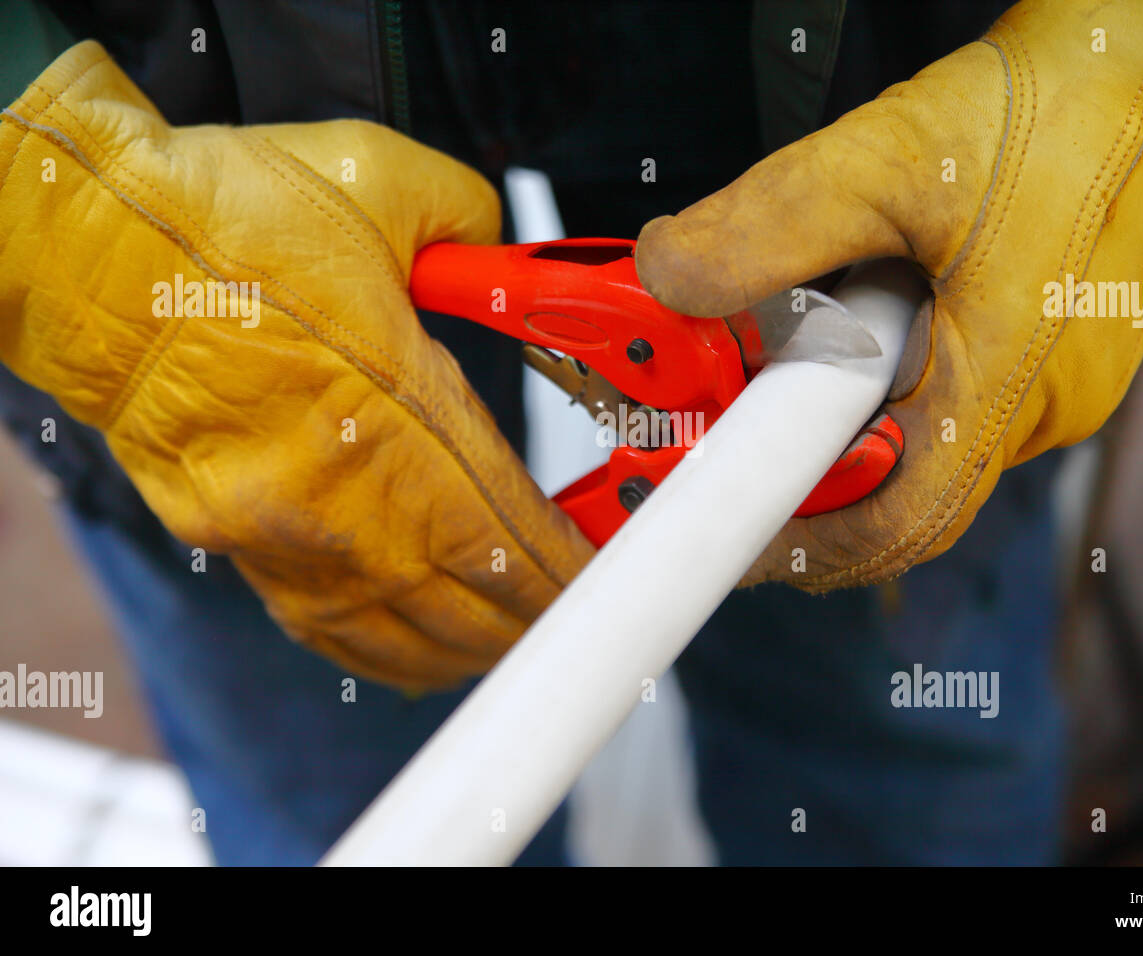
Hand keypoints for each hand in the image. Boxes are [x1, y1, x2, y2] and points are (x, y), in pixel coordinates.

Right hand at [0, 42, 592, 688]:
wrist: (89, 258)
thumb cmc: (223, 223)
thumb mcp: (380, 181)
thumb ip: (474, 226)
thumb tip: (505, 259)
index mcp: (391, 407)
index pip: (508, 530)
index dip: (569, 568)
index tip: (605, 574)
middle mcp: (341, 499)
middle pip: (469, 607)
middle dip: (539, 614)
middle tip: (581, 600)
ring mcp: (286, 540)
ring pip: (407, 641)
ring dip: (476, 645)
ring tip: (521, 629)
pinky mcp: (241, 552)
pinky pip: (333, 637)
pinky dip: (396, 653)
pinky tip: (428, 647)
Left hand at [636, 0, 1142, 590]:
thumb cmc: (1072, 109)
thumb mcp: (890, 159)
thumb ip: (770, 226)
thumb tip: (673, 274)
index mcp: (1009, 387)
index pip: (897, 524)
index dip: (806, 546)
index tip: (734, 536)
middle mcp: (1042, 407)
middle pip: (902, 483)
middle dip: (812, 467)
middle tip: (735, 428)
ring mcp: (1056, 382)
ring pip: (929, 432)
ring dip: (851, 409)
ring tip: (792, 350)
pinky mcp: (1056, 348)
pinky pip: (960, 388)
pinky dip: (896, 371)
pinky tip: (868, 306)